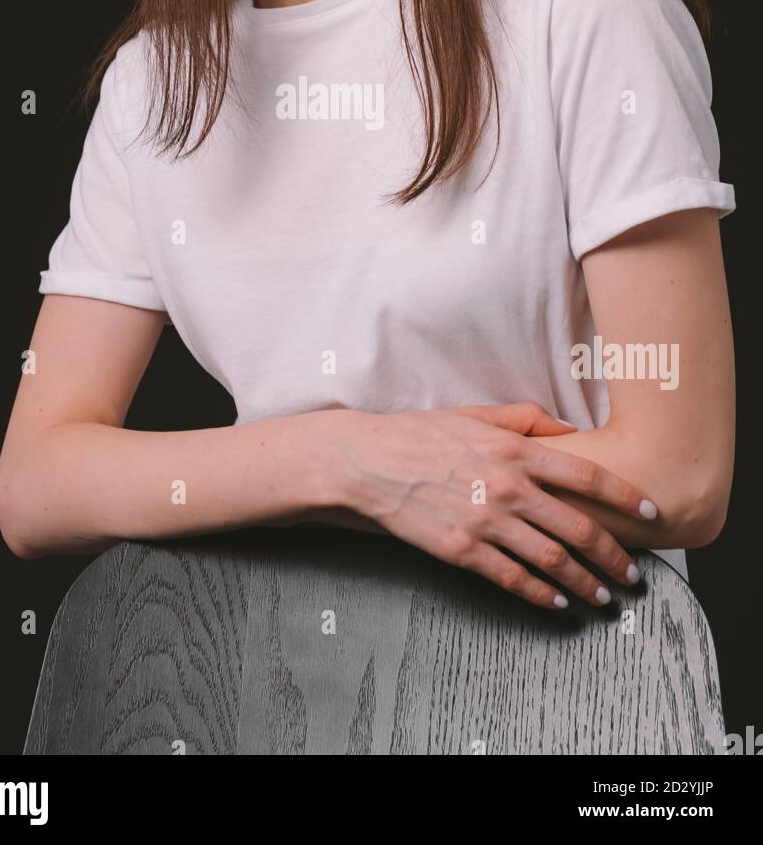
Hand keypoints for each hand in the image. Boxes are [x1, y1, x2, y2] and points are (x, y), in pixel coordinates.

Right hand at [334, 402, 655, 609]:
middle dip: (614, 555)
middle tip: (634, 575)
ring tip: (603, 596)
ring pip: (552, 561)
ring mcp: (485, 522)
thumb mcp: (475, 414)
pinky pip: (512, 579)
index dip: (626, 497)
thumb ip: (526, 420)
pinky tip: (557, 603)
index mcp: (515, 449)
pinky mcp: (461, 551)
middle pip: (578, 528)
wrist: (368, 462)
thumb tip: (569, 430)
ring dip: (585, 583)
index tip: (651, 514)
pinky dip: (541, 595)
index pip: (587, 475)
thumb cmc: (420, 433)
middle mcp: (507, 487)